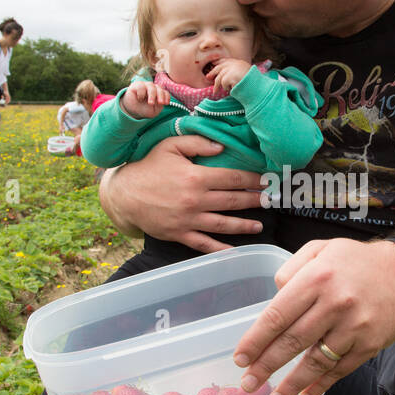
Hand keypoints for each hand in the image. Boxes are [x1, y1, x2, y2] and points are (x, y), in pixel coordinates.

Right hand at [98, 134, 266, 251]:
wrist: (124, 194)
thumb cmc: (148, 167)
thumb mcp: (170, 146)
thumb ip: (197, 143)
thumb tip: (222, 147)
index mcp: (196, 177)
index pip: (233, 178)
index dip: (253, 179)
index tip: (266, 180)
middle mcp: (195, 200)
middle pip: (233, 201)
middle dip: (254, 201)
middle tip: (270, 201)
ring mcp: (188, 220)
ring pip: (224, 224)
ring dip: (244, 225)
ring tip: (259, 226)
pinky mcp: (180, 234)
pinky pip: (204, 244)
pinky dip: (220, 249)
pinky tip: (234, 251)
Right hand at [121, 80, 172, 118]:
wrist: (131, 110)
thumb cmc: (144, 109)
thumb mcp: (153, 111)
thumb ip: (158, 107)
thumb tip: (159, 101)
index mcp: (159, 93)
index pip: (165, 93)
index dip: (166, 97)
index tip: (165, 103)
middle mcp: (153, 88)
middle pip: (159, 89)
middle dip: (161, 96)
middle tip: (160, 103)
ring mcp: (145, 85)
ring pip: (151, 87)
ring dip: (152, 95)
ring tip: (150, 103)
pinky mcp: (137, 85)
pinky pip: (141, 87)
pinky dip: (141, 94)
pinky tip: (139, 98)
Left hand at [207, 59, 250, 97]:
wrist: (257, 86)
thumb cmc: (252, 83)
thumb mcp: (244, 73)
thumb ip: (235, 72)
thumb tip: (223, 76)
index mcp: (239, 62)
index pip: (225, 60)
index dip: (218, 63)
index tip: (213, 65)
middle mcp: (234, 64)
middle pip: (219, 67)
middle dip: (212, 72)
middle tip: (208, 77)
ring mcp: (231, 70)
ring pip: (219, 77)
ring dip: (218, 85)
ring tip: (217, 91)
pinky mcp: (229, 77)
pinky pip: (223, 83)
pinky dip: (226, 88)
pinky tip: (230, 89)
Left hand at [232, 239, 394, 394]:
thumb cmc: (357, 261)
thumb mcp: (321, 249)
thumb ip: (291, 268)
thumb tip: (273, 296)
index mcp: (316, 278)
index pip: (277, 315)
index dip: (255, 341)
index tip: (241, 359)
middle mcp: (334, 303)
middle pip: (292, 341)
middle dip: (266, 366)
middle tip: (248, 384)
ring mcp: (354, 326)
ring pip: (316, 361)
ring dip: (291, 384)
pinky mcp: (370, 344)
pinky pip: (340, 370)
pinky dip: (321, 386)